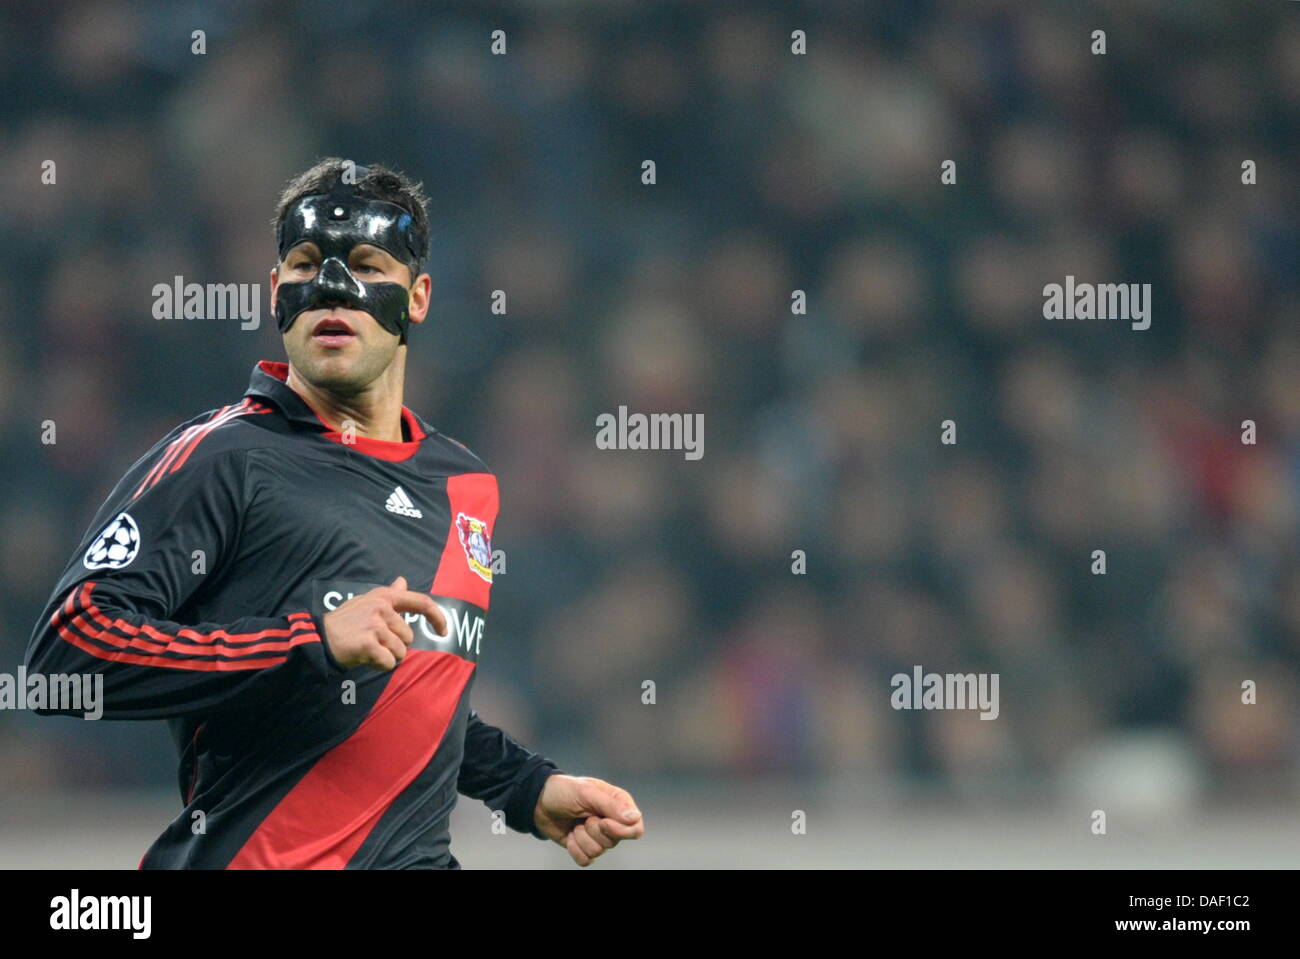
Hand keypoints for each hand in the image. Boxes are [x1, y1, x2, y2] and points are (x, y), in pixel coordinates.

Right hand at [321, 576, 446, 669]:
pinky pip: (389, 662)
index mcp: (384, 597)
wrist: (319, 638)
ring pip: (400, 652)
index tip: (444, 631)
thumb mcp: (366, 602)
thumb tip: (403, 582)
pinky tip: (365, 657)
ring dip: (387, 656)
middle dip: (395, 645)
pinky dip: (380, 665)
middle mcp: (382, 608)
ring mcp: (375, 625)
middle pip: (408, 637)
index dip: (437, 617)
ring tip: (367, 649)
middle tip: (373, 642)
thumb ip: (388, 594)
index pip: (421, 602)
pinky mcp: (368, 644)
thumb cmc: (345, 622)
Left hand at [533, 774, 644, 865]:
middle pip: (614, 842)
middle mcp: (612, 822)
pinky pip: (586, 860)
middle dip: (594, 831)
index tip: (604, 823)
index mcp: (618, 804)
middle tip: (584, 817)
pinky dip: (574, 848)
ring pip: (598, 851)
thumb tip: (635, 819)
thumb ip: (611, 806)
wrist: (539, 802)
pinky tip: (570, 835)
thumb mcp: (586, 793)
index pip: (635, 828)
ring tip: (575, 823)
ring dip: (581, 838)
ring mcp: (598, 837)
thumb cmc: (564, 791)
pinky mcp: (584, 848)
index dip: (621, 831)